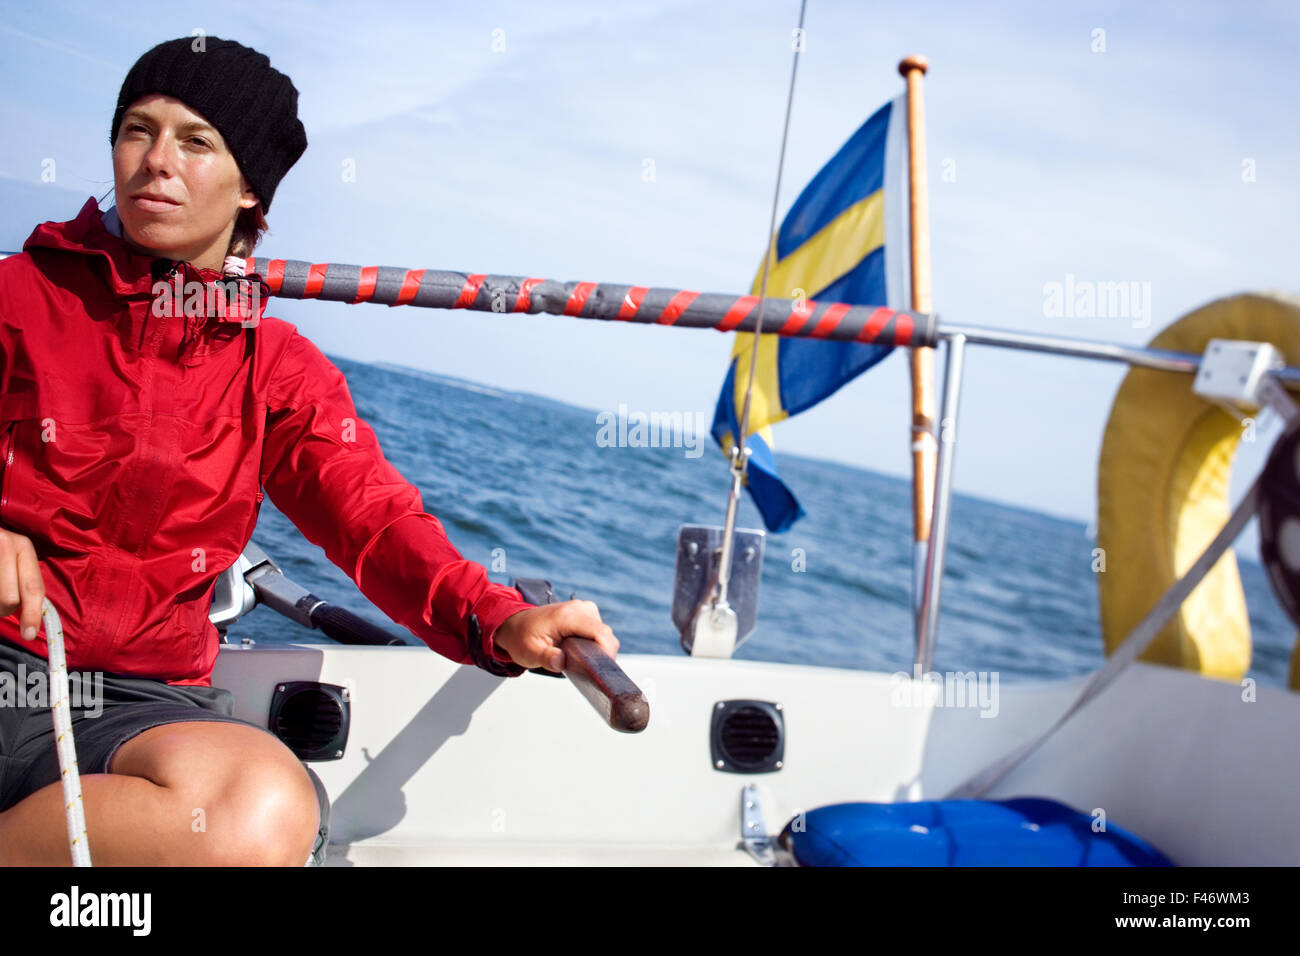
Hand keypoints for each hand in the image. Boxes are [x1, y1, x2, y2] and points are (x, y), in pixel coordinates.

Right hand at [0, 526, 44, 639]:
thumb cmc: (0, 554)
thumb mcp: (15, 559)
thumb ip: (27, 583)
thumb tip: (33, 621)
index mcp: (23, 546)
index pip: (33, 587)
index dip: (32, 614)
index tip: (29, 634)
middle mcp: (5, 543)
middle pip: (10, 599)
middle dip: (4, 609)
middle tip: (1, 603)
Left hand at [492, 600, 618, 673]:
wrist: (515, 624)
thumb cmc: (521, 637)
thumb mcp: (529, 653)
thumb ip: (546, 658)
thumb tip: (561, 661)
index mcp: (567, 616)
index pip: (600, 633)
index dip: (606, 653)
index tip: (601, 670)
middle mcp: (578, 608)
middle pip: (605, 634)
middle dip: (601, 654)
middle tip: (584, 669)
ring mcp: (583, 608)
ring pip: (603, 633)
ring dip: (597, 649)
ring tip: (578, 659)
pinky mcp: (584, 612)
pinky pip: (598, 630)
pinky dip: (594, 642)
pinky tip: (580, 651)